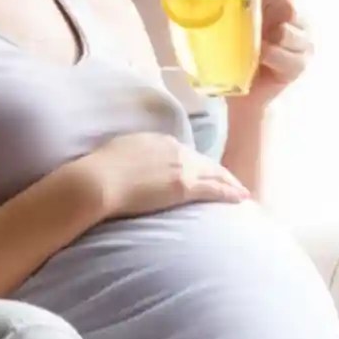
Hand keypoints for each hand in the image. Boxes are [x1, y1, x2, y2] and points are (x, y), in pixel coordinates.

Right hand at [81, 132, 250, 218]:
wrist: (96, 181)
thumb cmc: (98, 170)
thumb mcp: (119, 153)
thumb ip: (134, 156)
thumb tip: (135, 164)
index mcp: (158, 140)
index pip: (186, 153)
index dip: (198, 163)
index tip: (204, 171)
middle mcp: (174, 149)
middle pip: (204, 162)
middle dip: (220, 172)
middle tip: (232, 181)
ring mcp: (181, 166)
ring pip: (214, 174)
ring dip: (230, 183)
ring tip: (241, 191)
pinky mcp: (183, 186)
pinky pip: (213, 189)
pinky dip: (229, 193)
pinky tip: (241, 198)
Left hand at [248, 0, 315, 102]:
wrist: (244, 91)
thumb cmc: (245, 50)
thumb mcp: (247, 16)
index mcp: (294, 7)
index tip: (252, 5)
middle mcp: (306, 24)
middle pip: (290, 6)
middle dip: (266, 15)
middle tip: (252, 28)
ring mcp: (306, 45)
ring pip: (285, 29)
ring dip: (264, 37)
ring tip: (255, 46)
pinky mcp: (300, 66)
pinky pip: (277, 51)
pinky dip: (264, 54)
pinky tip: (259, 60)